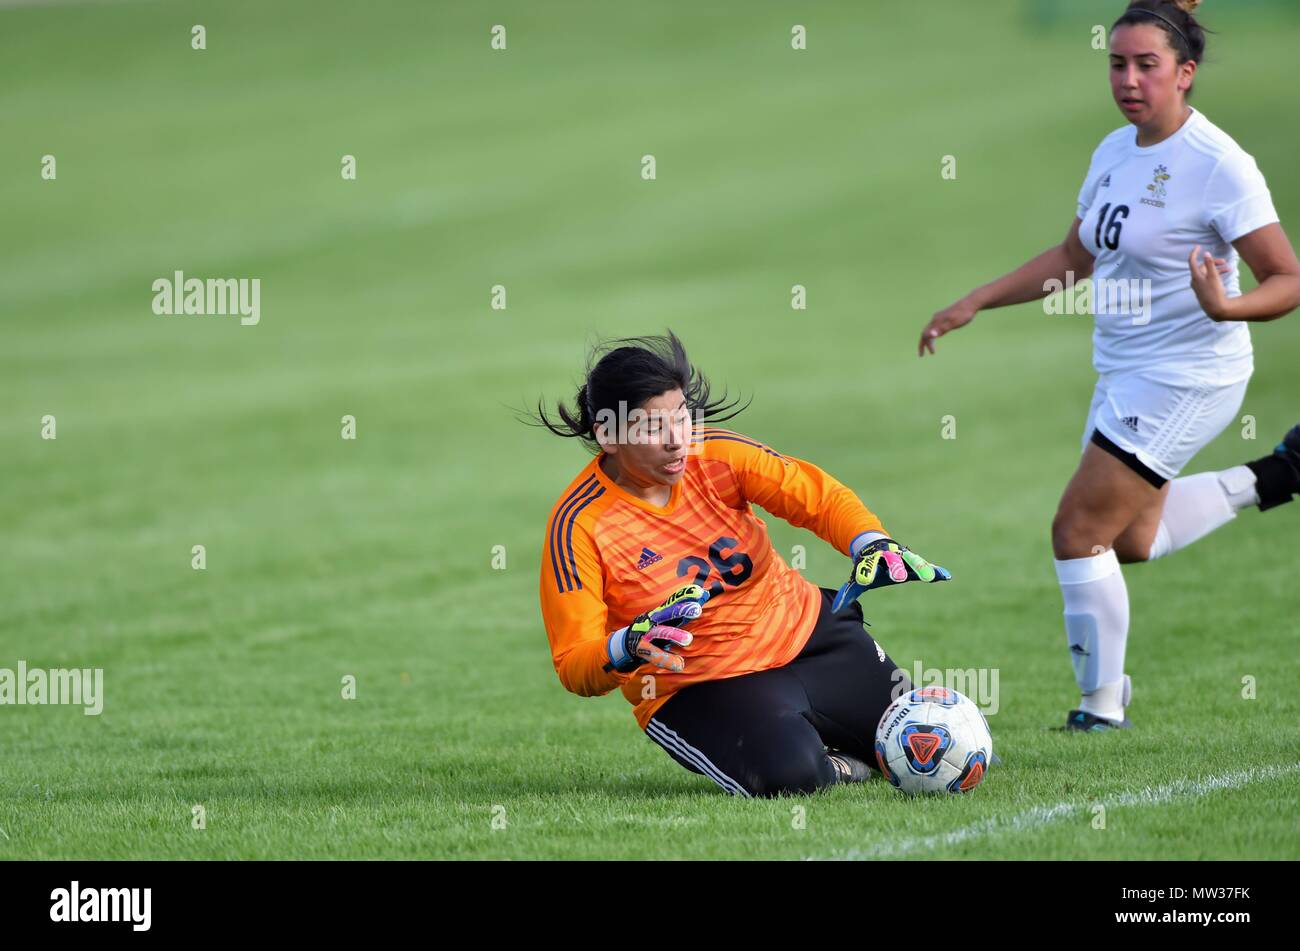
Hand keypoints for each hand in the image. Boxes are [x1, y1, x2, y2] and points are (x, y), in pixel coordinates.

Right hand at [604, 584, 709, 673]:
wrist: (626, 642)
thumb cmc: (653, 628)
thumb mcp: (668, 618)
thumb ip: (685, 608)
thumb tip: (706, 593)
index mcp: (661, 612)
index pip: (674, 601)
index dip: (686, 596)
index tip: (700, 592)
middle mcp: (653, 620)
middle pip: (668, 612)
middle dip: (682, 610)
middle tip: (697, 610)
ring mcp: (646, 633)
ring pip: (661, 632)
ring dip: (675, 635)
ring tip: (688, 640)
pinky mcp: (641, 648)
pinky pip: (654, 654)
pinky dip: (667, 660)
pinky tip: (679, 665)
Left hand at [831, 537, 950, 611]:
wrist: (874, 542)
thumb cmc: (867, 565)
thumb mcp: (858, 576)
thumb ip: (850, 591)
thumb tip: (835, 610)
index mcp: (871, 560)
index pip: (867, 567)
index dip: (865, 573)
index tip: (862, 580)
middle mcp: (888, 556)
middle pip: (892, 561)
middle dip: (895, 568)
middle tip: (898, 577)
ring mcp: (902, 556)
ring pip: (911, 561)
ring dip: (920, 568)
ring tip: (929, 578)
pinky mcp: (914, 560)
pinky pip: (926, 565)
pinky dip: (936, 570)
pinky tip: (946, 576)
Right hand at [919, 297, 978, 355]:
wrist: (971, 303)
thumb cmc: (963, 314)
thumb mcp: (953, 323)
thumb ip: (942, 329)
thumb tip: (930, 335)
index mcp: (936, 321)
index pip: (924, 334)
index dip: (922, 345)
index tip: (924, 355)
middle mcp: (935, 318)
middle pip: (925, 332)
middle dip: (924, 344)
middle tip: (924, 354)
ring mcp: (939, 317)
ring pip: (930, 329)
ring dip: (929, 340)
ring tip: (933, 349)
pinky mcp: (944, 316)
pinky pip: (935, 327)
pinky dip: (934, 334)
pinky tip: (938, 336)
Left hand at [1188, 245, 1234, 320]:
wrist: (1215, 309)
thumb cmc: (1215, 292)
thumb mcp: (1214, 276)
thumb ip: (1210, 264)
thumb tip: (1206, 253)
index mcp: (1195, 276)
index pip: (1192, 261)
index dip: (1194, 253)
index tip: (1198, 246)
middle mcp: (1195, 281)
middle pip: (1202, 267)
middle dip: (1213, 262)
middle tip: (1224, 261)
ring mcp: (1198, 286)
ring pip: (1207, 273)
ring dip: (1217, 269)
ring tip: (1229, 269)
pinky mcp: (1203, 291)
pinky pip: (1208, 280)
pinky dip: (1215, 276)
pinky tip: (1225, 276)